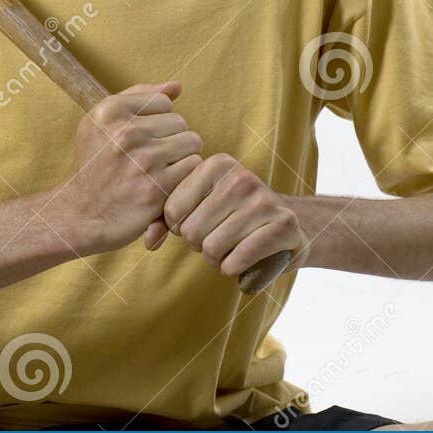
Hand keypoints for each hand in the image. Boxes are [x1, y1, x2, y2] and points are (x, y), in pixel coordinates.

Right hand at [48, 81, 202, 255]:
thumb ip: (139, 97)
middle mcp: (126, 131)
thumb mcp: (101, 123)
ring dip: (182, 157)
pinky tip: (165, 184)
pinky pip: (193, 168)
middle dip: (171, 138)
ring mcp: (143, 160)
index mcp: (110, 111)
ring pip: (191, 143)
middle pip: (180, 121)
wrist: (81, 214)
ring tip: (160, 169)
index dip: (156, 121)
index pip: (163, 101)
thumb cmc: (95, 165)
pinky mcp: (158, 187)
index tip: (140, 139)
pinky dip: (184, 177)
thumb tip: (176, 86)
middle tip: (151, 158)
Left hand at [156, 153, 309, 279]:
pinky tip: (240, 261)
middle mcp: (241, 176)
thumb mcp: (199, 207)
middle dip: (197, 245)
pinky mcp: (284, 225)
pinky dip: (232, 268)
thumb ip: (166, 219)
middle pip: (191, 230)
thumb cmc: (231, 217)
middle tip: (212, 242)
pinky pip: (237, 258)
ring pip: (212, 247)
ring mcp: (264, 199)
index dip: (178, 229)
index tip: (193, 226)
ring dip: (215, 259)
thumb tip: (149, 241)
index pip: (172, 210)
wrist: (283, 226)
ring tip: (226, 251)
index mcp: (217, 164)